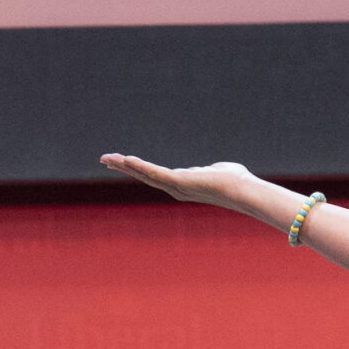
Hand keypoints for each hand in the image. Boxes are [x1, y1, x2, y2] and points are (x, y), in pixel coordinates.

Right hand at [99, 154, 259, 207]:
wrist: (243, 190)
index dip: (137, 167)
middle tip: (105, 159)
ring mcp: (176, 186)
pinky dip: (141, 166)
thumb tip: (212, 169)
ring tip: (108, 159)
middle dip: (124, 166)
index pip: (154, 174)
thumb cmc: (236, 181)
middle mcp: (175, 188)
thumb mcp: (217, 171)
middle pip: (144, 175)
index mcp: (182, 183)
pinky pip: (155, 173)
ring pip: (145, 174)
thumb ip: (208, 170)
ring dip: (126, 166)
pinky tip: (128, 160)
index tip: (123, 160)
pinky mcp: (180, 182)